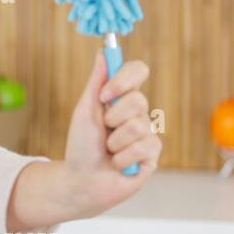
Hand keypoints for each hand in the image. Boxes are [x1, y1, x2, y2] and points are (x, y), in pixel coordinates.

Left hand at [62, 50, 161, 214]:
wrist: (81, 181)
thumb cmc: (81, 146)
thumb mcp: (85, 111)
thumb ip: (96, 83)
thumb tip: (102, 52)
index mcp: (121, 98)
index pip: (138, 71)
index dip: (125, 78)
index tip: (105, 94)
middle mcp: (138, 113)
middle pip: (139, 99)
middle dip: (113, 117)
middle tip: (103, 130)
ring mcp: (147, 133)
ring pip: (138, 126)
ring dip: (114, 142)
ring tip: (108, 151)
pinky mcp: (153, 155)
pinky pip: (143, 147)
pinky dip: (123, 158)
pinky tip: (118, 165)